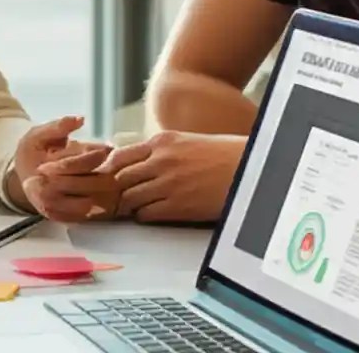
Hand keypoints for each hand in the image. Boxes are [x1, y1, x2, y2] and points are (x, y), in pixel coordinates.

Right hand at [14, 116, 116, 221]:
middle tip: (120, 165)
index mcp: (42, 169)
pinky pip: (86, 215)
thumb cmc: (33, 152)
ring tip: (118, 181)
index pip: (76, 162)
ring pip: (90, 203)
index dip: (96, 154)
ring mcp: (54, 208)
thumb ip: (59, 126)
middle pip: (87, 185)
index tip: (110, 148)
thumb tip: (79, 118)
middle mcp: (47, 192)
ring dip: (107, 193)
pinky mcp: (61, 218)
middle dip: (106, 175)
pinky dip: (100, 206)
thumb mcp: (40, 134)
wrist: (23, 176)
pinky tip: (109, 195)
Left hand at [99, 131, 244, 223]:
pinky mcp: (178, 205)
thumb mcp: (186, 142)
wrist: (250, 169)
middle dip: (114, 190)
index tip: (108, 179)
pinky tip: (150, 214)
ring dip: (128, 206)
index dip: (109, 170)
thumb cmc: (222, 155)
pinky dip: (142, 216)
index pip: (119, 156)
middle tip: (114, 199)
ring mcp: (168, 183)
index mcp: (162, 141)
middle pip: (119, 178)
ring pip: (129, 198)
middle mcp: (160, 160)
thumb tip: (137, 163)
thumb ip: (160, 150)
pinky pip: (146, 214)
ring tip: (132, 208)